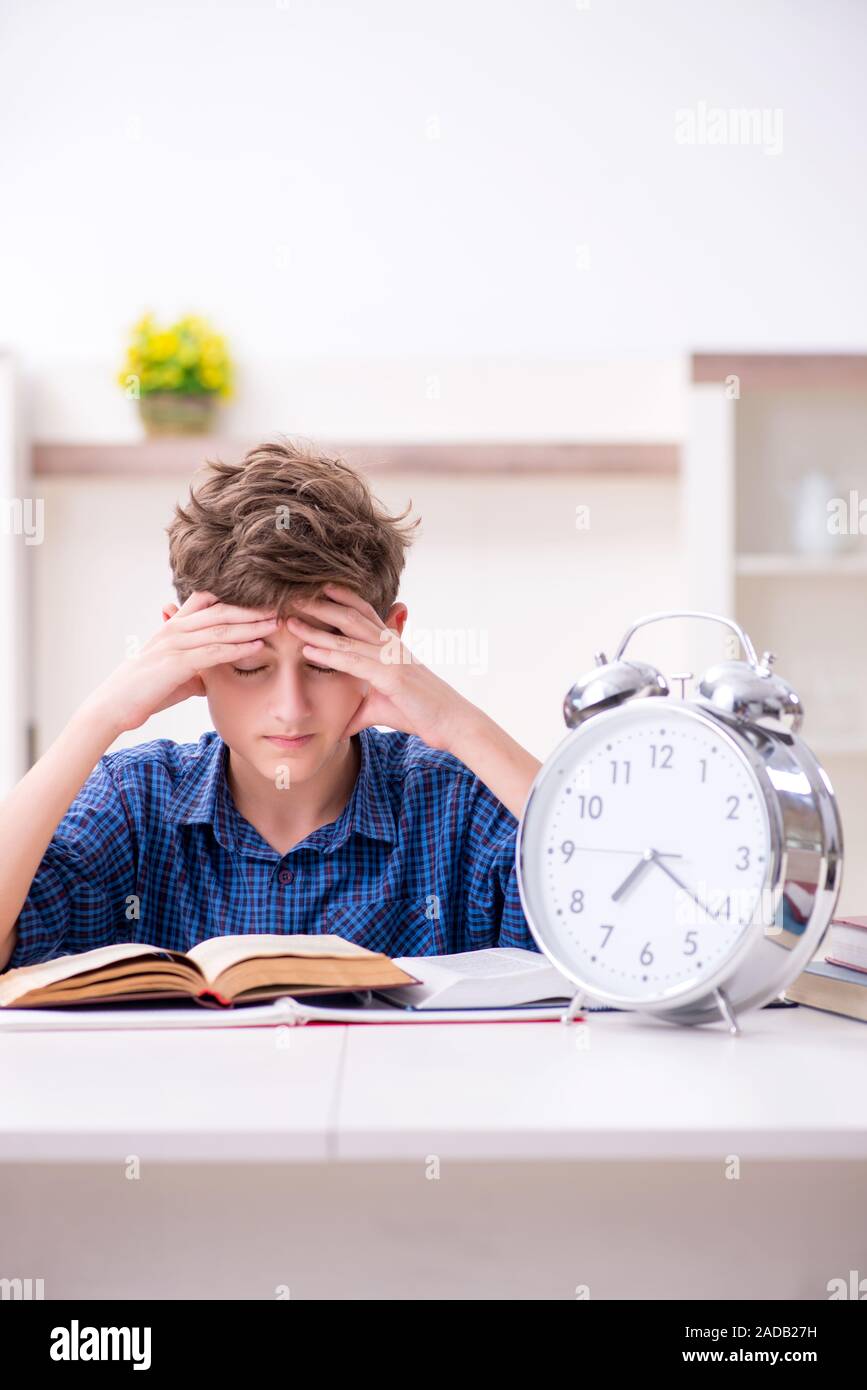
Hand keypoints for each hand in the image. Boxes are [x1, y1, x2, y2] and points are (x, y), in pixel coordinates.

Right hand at [82, 591, 280, 735]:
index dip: (235, 597)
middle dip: (251, 608)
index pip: (206, 600)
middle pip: (220, 610)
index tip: (263, 598)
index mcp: (175, 626)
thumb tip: (214, 678)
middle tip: (280, 605)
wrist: (114, 705)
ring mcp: (174, 644)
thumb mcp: (176, 675)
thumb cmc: (145, 691)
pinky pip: (212, 652)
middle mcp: (175, 629)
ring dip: (250, 625)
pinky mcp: (175, 663)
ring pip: (219, 628)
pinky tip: (257, 645)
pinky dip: (236, 647)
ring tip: (276, 622)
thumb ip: (196, 670)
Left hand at [285, 583, 473, 749]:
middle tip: (290, 595)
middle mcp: (392, 646)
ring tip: (289, 619)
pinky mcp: (393, 676)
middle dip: (319, 604)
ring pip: (348, 634)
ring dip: (316, 625)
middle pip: (351, 615)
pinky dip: (329, 654)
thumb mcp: (383, 709)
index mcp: (392, 646)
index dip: (340, 598)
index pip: (364, 613)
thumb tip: (339, 726)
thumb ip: (359, 711)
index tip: (315, 589)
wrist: (453, 724)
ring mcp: (393, 658)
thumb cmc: (422, 713)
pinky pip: (354, 661)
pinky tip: (308, 649)